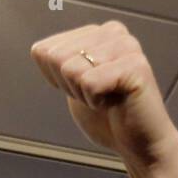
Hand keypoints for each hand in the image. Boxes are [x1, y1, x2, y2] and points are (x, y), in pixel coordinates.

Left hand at [31, 21, 177, 177]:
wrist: (139, 146)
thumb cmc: (107, 119)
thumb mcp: (73, 86)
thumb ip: (57, 64)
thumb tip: (38, 50)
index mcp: (96, 32)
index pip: (44, 51)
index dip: (57, 81)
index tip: (85, 90)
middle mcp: (112, 31)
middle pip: (55, 57)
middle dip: (69, 87)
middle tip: (98, 97)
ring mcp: (126, 46)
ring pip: (70, 69)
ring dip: (83, 95)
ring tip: (108, 99)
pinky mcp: (134, 66)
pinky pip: (88, 83)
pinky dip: (95, 102)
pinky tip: (116, 103)